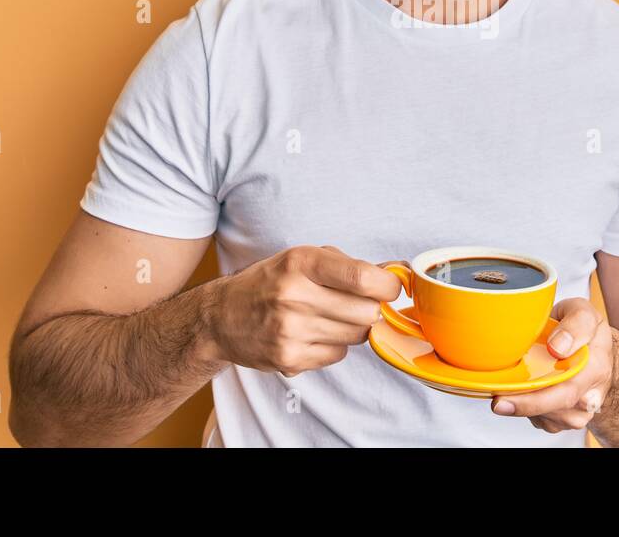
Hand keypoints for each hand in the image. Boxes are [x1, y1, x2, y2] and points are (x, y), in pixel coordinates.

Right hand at [212, 245, 401, 376]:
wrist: (221, 317)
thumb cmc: (272, 282)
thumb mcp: (304, 258)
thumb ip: (348, 265)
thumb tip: (397, 272)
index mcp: (301, 263)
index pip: (362, 278)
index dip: (388, 286)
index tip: (392, 288)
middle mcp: (294, 296)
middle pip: (366, 312)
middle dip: (372, 308)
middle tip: (361, 303)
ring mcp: (290, 331)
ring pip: (357, 336)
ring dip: (354, 327)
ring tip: (332, 316)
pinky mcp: (289, 359)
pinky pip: (338, 354)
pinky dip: (335, 345)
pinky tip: (314, 333)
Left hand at [490, 297, 613, 432]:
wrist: (595, 351)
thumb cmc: (586, 333)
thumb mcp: (584, 313)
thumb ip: (576, 324)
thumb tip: (558, 347)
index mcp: (596, 369)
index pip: (566, 392)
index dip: (535, 400)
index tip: (506, 398)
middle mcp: (589, 396)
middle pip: (553, 411)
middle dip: (522, 407)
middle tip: (497, 402)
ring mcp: (577, 412)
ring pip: (545, 418)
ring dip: (525, 405)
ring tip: (515, 383)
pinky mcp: (563, 419)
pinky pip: (541, 420)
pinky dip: (528, 408)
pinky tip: (526, 390)